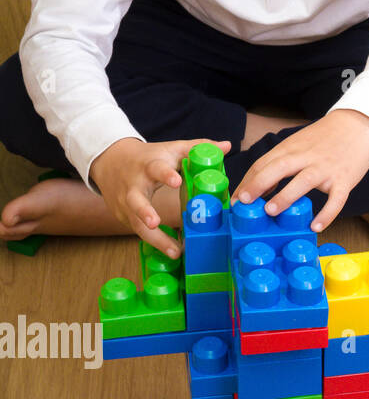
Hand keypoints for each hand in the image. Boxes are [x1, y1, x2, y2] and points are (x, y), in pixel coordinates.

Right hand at [90, 136, 232, 258]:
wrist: (111, 161)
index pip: (156, 169)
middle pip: (136, 200)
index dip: (166, 175)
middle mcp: (134, 186)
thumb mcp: (171, 149)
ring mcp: (126, 203)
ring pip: (135, 222)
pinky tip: (172, 252)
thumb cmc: (150, 156)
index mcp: (149, 166)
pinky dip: (154, 242)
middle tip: (155, 222)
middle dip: (144, 211)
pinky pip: (138, 231)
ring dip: (153, 238)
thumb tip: (227, 146)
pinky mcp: (123, 216)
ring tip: (174, 252)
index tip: (177, 181)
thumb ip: (198, 147)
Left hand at [232, 109, 368, 231]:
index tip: (236, 199)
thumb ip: (280, 162)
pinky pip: (336, 199)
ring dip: (285, 196)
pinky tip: (316, 227)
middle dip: (258, 184)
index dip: (248, 181)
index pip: (264, 163)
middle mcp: (306, 157)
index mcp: (291, 148)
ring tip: (270, 212)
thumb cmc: (325, 138)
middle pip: (278, 167)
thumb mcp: (298, 143)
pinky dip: (326, 214)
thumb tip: (259, 188)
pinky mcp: (345, 180)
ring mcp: (326, 168)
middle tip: (244, 202)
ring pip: (303, 181)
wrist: (359, 125)